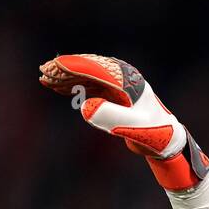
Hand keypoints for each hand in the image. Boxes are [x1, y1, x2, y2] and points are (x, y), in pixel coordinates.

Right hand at [38, 53, 208, 189]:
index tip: (53, 69)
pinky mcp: (112, 92)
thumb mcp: (134, 128)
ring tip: (45, 79)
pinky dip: (74, 86)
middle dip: (65, 69)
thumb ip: (111, 117)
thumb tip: (86, 107)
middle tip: (43, 73)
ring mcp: (116, 83)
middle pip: (88, 67)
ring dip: (66, 77)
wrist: (165, 141)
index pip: (95, 68)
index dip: (73, 67)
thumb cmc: (153, 134)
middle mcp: (121, 76)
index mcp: (127, 79)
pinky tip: (59, 89)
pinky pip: (89, 85)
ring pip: (86, 75)